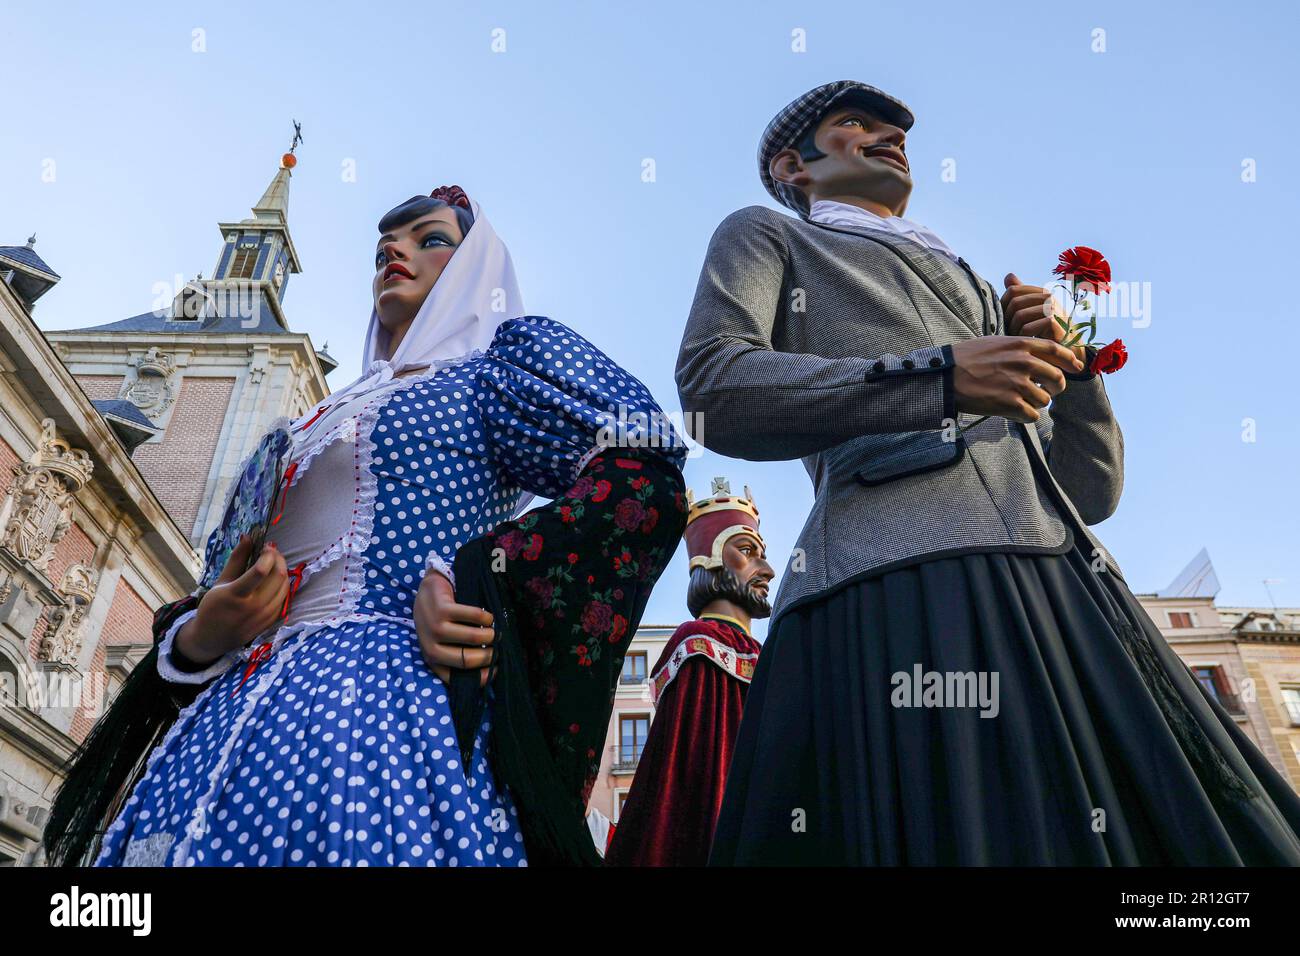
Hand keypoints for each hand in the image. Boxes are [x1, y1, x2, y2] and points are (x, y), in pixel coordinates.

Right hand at [177, 533, 288, 664]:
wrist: (211, 638)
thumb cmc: (213, 607)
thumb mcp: (221, 581)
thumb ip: (237, 559)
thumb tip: (247, 537)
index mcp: (237, 595)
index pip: (261, 571)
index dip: (268, 555)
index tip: (266, 547)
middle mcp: (253, 606)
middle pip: (278, 576)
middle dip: (278, 559)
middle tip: (272, 552)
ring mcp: (264, 616)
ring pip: (285, 587)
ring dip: (282, 571)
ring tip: (273, 564)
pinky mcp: (270, 622)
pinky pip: (284, 599)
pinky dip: (282, 586)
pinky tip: (274, 580)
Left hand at [414, 569, 496, 687]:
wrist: (429, 591)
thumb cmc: (441, 620)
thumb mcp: (444, 642)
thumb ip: (460, 655)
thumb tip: (490, 669)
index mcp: (432, 659)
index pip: (455, 678)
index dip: (480, 676)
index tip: (496, 669)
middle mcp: (430, 646)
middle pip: (467, 659)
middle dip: (489, 656)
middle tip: (497, 647)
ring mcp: (435, 627)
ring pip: (473, 638)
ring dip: (490, 635)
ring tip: (493, 632)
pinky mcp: (442, 608)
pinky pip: (475, 616)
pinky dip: (487, 618)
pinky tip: (487, 617)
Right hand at [950, 336, 1082, 422]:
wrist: (946, 375)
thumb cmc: (966, 358)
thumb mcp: (995, 342)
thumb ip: (1018, 347)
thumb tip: (1036, 356)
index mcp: (1020, 345)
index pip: (1056, 349)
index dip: (1069, 359)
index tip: (1076, 367)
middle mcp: (1023, 362)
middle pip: (1056, 378)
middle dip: (1056, 388)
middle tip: (1049, 392)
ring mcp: (1017, 383)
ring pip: (1044, 400)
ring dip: (1037, 404)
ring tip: (1023, 402)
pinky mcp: (1009, 403)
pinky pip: (1032, 415)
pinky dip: (1026, 417)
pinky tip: (1015, 413)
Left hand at [1001, 272, 1088, 364]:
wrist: (1067, 351)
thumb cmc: (1046, 333)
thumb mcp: (1031, 312)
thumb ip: (1021, 295)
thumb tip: (1008, 276)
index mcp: (1042, 293)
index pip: (1013, 291)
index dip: (1003, 305)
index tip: (1004, 319)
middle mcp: (1049, 297)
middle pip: (1014, 303)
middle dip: (1007, 319)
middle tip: (1009, 331)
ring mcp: (1053, 309)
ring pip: (1019, 315)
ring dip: (1013, 330)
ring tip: (1017, 338)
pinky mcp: (1054, 323)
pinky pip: (1027, 328)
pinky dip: (1022, 337)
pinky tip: (1027, 342)